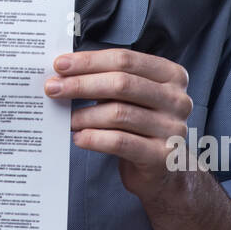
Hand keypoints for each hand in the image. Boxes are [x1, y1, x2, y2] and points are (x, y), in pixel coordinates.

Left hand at [44, 48, 192, 200]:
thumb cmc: (142, 125)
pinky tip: (79, 138)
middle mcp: (177, 99)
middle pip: (121, 83)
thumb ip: (108, 81)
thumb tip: (64, 73)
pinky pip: (120, 142)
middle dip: (81, 84)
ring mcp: (172, 128)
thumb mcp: (133, 97)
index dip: (89, 61)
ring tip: (65, 119)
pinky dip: (94, 138)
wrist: (164, 170)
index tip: (60, 65)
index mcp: (171, 76)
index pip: (125, 59)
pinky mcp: (162, 156)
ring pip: (118, 113)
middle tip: (53, 89)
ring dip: (84, 115)